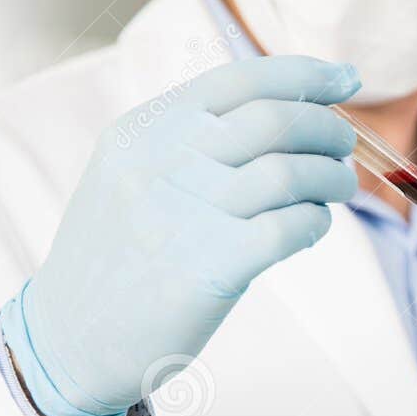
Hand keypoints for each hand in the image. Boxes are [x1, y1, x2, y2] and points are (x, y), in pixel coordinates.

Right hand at [0, 56, 361, 415]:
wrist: (72, 339)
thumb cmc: (118, 260)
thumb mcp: (131, 179)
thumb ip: (190, 144)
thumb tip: (288, 115)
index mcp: (143, 131)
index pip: (237, 80)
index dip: (303, 76)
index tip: (344, 81)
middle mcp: (161, 162)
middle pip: (274, 119)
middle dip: (327, 129)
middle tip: (345, 148)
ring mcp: (185, 213)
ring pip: (289, 172)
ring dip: (331, 178)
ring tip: (339, 189)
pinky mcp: (211, 266)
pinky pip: (290, 226)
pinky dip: (315, 222)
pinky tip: (312, 227)